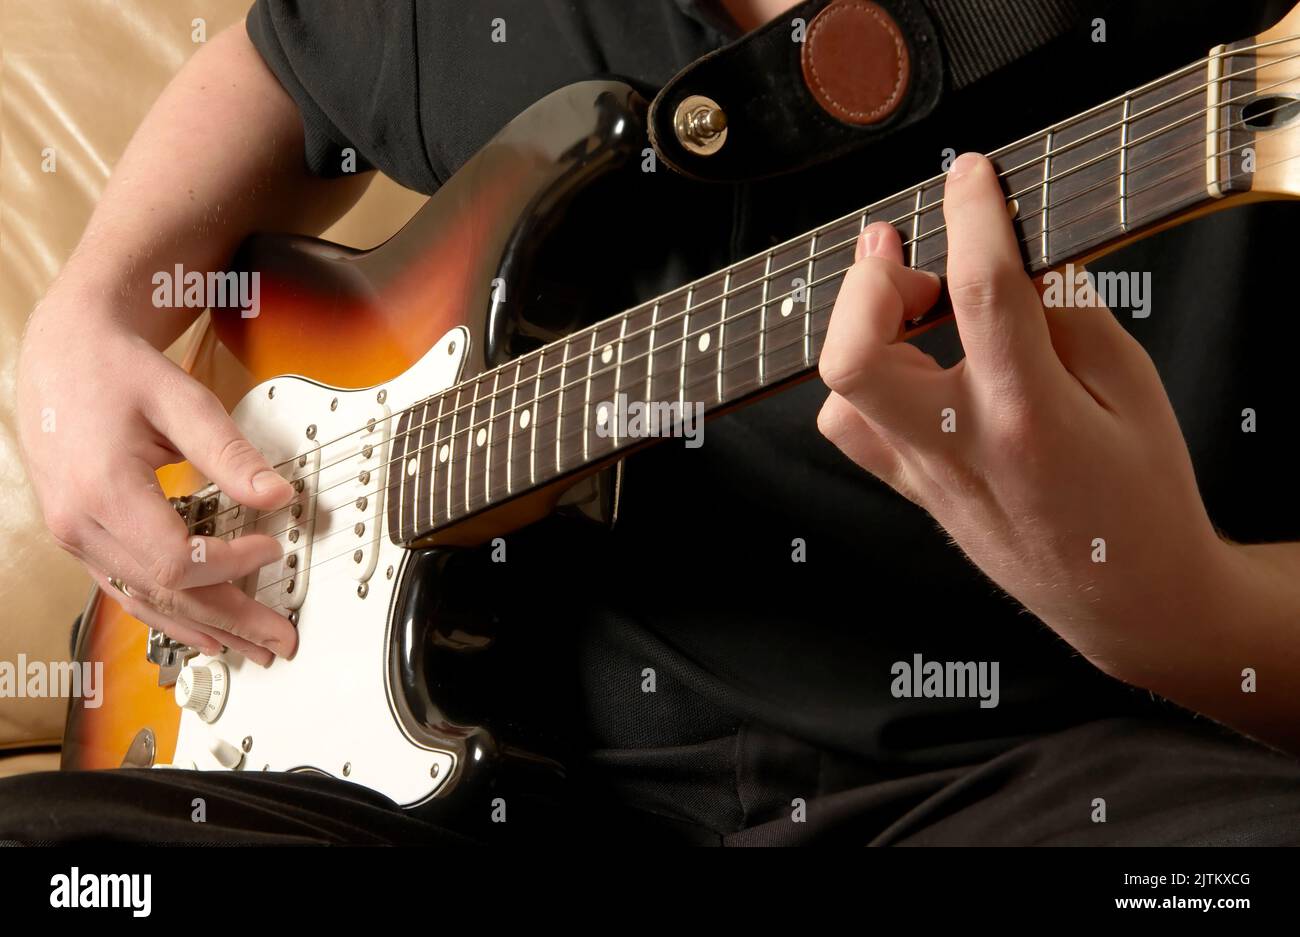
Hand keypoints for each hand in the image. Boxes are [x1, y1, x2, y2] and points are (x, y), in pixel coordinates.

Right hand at [18, 297, 298, 664]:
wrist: (63, 355)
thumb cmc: (116, 370)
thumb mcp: (182, 401)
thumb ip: (230, 454)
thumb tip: (278, 497)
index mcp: (102, 491)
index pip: (177, 560)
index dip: (232, 565)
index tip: (273, 550)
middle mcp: (80, 524)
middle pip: (164, 594)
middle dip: (230, 620)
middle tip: (279, 639)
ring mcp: (75, 536)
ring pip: (144, 602)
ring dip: (203, 629)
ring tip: (250, 649)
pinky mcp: (80, 536)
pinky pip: (126, 590)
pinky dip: (168, 614)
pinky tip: (200, 631)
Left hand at [816, 153, 1232, 680]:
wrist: (1128, 600)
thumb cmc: (1142, 499)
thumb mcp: (1134, 390)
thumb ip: (1072, 315)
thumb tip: (1018, 256)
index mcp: (1029, 414)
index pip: (981, 291)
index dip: (971, 215)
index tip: (971, 174)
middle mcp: (961, 444)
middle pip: (856, 355)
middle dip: (866, 283)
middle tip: (902, 250)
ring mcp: (926, 473)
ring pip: (841, 390)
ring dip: (863, 327)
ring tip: (914, 303)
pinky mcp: (913, 491)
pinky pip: (851, 428)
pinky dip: (863, 381)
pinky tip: (909, 363)